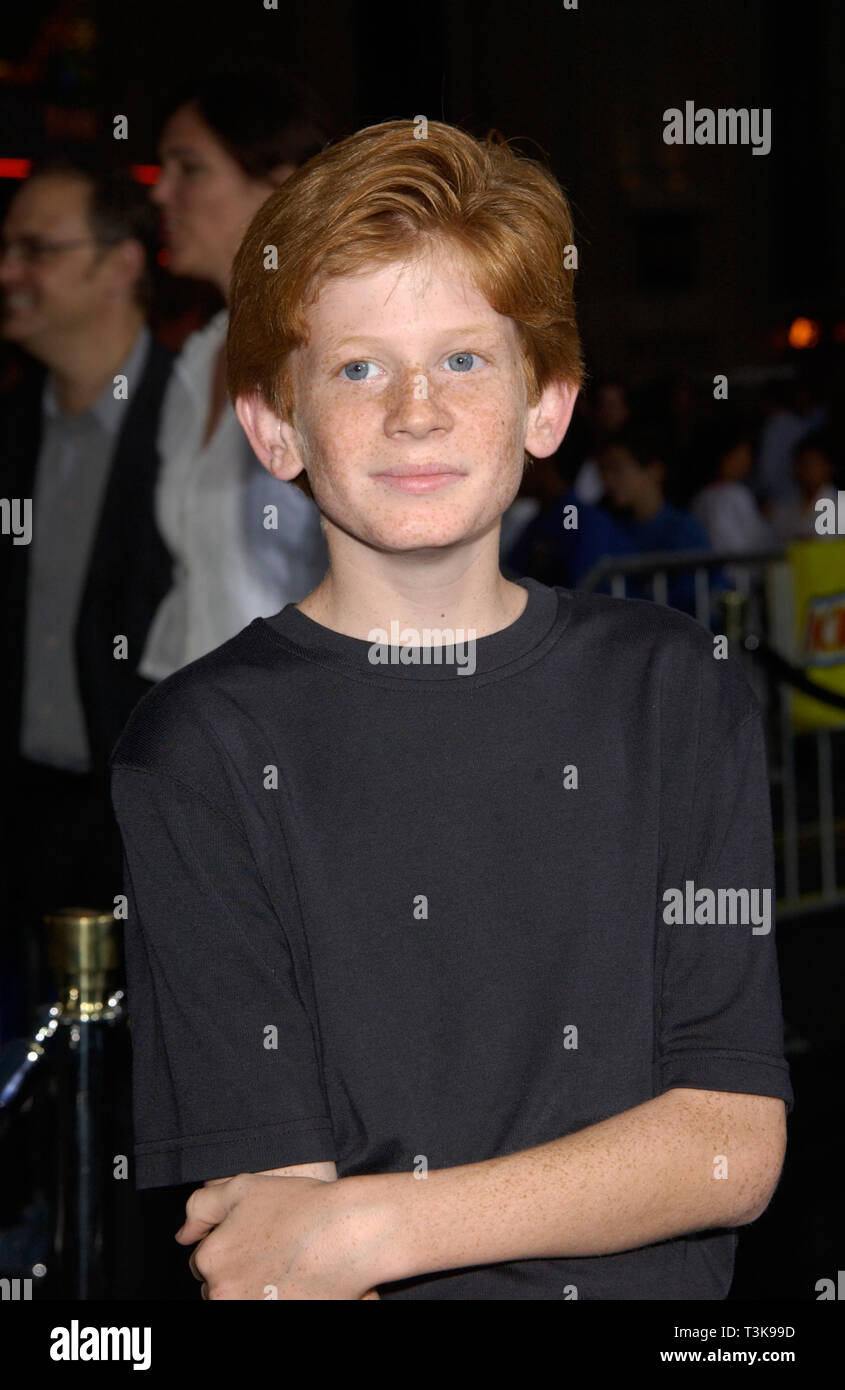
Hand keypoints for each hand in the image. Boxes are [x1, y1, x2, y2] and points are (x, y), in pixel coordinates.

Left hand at [176, 1173, 381, 1299]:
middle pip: (221, 1288)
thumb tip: (182, 1235)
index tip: (255, 1239)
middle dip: (239, 1274)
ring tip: (286, 1270)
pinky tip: (295, 1285)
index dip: (230, 1247)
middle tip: (273, 1252)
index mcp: (212, 1259)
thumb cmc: (299, 1205)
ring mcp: (251, 1311)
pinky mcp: (279, 1320)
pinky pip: (267, 1310)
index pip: (204, 1263)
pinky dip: (276, 1299)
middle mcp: (223, 1292)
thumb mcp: (243, 1188)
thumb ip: (201, 1207)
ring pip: (242, 1302)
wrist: (348, 1232)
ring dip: (256, 1291)